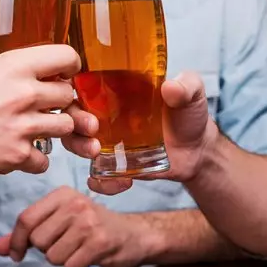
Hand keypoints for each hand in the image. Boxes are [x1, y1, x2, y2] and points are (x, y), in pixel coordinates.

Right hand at [0, 45, 81, 179]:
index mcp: (13, 66)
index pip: (66, 56)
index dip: (69, 65)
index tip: (65, 72)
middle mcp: (24, 94)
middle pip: (68, 94)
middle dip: (59, 100)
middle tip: (44, 104)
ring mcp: (24, 126)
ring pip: (65, 126)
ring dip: (53, 129)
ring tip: (33, 128)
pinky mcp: (18, 155)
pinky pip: (45, 160)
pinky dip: (35, 160)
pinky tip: (20, 152)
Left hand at [0, 187, 152, 266]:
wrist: (134, 235)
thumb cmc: (95, 228)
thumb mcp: (60, 222)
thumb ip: (28, 234)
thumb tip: (0, 247)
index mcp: (62, 194)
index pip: (26, 219)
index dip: (17, 241)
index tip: (17, 253)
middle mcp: (74, 203)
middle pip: (38, 240)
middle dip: (47, 250)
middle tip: (66, 245)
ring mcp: (88, 221)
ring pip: (53, 255)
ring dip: (63, 260)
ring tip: (79, 249)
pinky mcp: (100, 241)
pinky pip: (71, 266)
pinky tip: (89, 256)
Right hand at [64, 72, 219, 194]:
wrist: (197, 149)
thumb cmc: (188, 114)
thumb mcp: (192, 92)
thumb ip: (186, 86)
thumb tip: (171, 87)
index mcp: (114, 89)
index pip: (80, 83)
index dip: (70, 87)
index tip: (76, 92)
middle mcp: (103, 114)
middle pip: (70, 114)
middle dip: (73, 121)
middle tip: (91, 127)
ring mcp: (105, 140)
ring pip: (74, 142)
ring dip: (78, 147)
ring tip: (94, 152)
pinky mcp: (113, 164)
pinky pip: (97, 175)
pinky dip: (101, 182)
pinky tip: (120, 182)